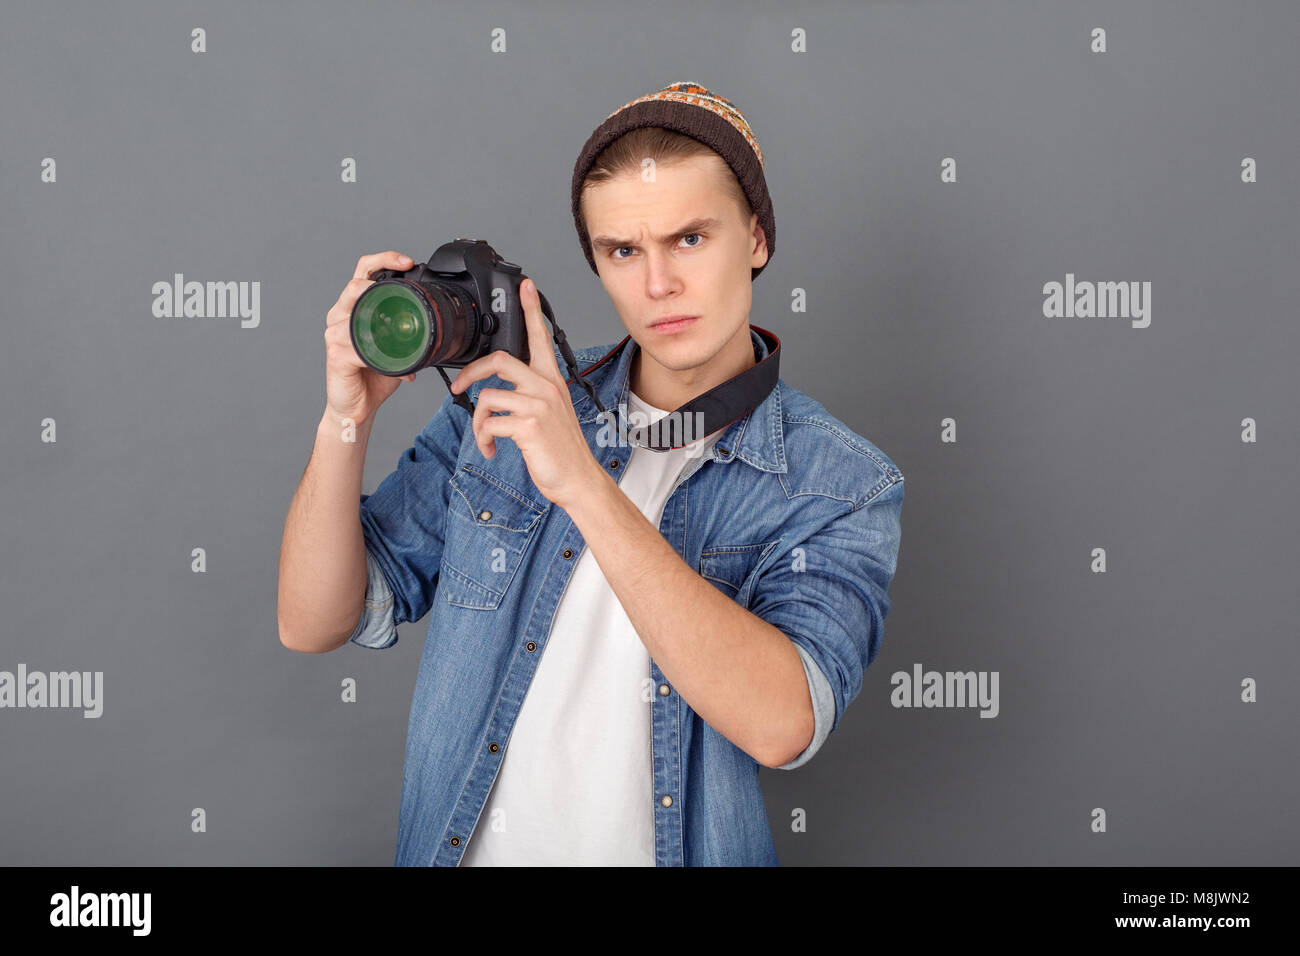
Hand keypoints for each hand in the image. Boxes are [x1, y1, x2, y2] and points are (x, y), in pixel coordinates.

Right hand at [322, 250, 418, 428]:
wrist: (357, 408)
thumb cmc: (373, 376)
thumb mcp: (397, 350)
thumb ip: (409, 336)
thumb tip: (438, 331)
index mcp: (354, 309)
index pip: (364, 272)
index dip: (384, 259)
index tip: (407, 262)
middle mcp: (340, 317)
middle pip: (357, 284)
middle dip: (382, 276)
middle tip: (408, 278)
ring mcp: (336, 334)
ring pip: (356, 312)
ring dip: (382, 317)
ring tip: (400, 325)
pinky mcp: (336, 354)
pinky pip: (359, 347)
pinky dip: (379, 353)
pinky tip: (392, 361)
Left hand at [449, 278, 603, 510]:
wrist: (577, 478)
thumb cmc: (561, 449)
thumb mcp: (550, 413)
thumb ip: (530, 395)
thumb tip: (497, 394)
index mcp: (551, 380)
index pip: (540, 337)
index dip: (531, 309)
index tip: (525, 286)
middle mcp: (546, 387)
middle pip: (499, 360)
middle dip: (471, 373)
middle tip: (459, 387)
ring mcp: (538, 405)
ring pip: (487, 398)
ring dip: (477, 422)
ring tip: (487, 437)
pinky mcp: (528, 425)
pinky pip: (489, 423)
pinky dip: (484, 439)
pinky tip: (492, 449)